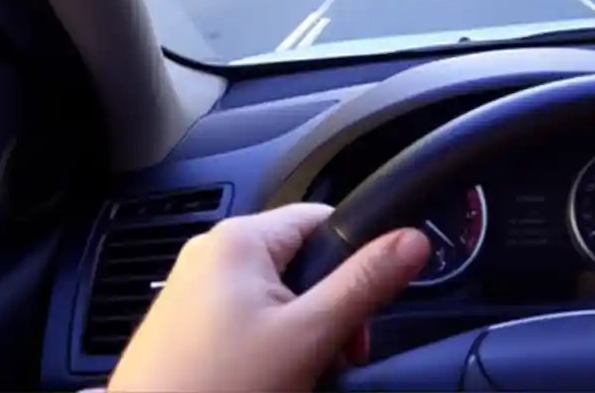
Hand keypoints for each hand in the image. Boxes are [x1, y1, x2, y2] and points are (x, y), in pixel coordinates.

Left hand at [108, 204, 429, 391]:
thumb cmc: (219, 389)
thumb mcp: (309, 336)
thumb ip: (365, 284)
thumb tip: (411, 240)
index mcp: (239, 239)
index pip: (325, 219)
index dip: (356, 264)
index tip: (362, 317)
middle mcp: (210, 253)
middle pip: (301, 262)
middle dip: (327, 309)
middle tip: (332, 357)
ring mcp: (190, 290)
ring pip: (275, 296)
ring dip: (300, 332)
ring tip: (294, 375)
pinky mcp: (182, 326)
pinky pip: (244, 319)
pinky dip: (267, 345)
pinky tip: (264, 380)